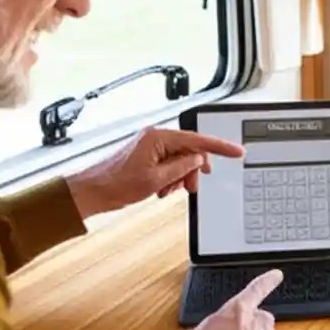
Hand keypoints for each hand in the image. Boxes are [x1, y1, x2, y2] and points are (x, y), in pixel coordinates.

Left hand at [67, 128, 243, 217]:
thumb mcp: (157, 179)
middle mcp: (155, 137)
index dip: (220, 147)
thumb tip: (199, 159)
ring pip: (181, 159)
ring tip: (169, 190)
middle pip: (190, 150)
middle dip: (193, 170)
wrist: (92, 192)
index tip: (236, 151)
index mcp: (158, 138)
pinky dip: (171, 177)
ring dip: (181, 176)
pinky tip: (162, 188)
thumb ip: (182, 166)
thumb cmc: (116, 184)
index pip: (197, 140)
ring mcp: (151, 146)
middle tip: (191, 186)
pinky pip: (170, 163)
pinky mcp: (147, 155)